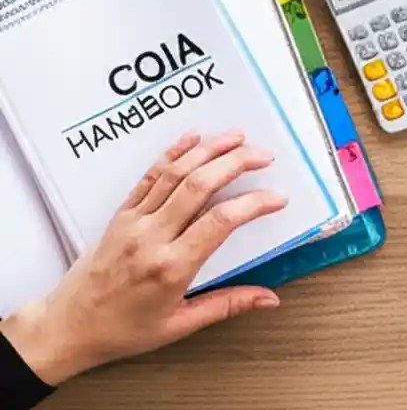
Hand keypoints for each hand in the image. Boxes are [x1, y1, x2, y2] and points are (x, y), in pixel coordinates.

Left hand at [0, 132, 286, 384]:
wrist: (66, 327)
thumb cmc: (120, 330)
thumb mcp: (180, 325)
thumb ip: (228, 305)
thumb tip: (269, 299)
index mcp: (171, 267)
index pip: (221, 221)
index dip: (254, 204)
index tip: (278, 198)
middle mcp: (151, 238)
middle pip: (200, 185)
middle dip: (236, 163)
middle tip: (263, 155)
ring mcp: (133, 222)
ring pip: (175, 174)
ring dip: (209, 150)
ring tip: (236, 138)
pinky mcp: (120, 215)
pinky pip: (149, 177)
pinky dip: (172, 154)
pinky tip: (192, 140)